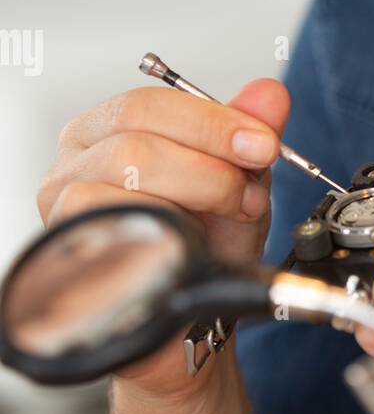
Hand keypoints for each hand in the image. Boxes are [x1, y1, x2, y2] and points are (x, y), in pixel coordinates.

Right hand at [37, 79, 288, 393]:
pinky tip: (192, 244)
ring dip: (197, 197)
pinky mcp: (68, 257)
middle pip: (134, 141)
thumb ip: (249, 133)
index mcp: (105, 132)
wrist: (194, 320)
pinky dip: (167, 232)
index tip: (262, 144)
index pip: (146, 105)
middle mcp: (73, 165)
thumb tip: (270, 93)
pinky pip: (115, 229)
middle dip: (209, 165)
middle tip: (250, 194)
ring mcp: (64, 211)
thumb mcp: (237, 182)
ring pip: (125, 176)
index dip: (211, 122)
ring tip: (231, 220)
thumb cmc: (205, 245)